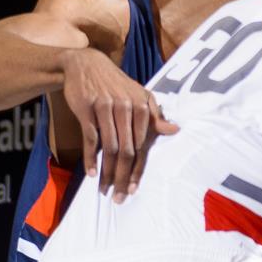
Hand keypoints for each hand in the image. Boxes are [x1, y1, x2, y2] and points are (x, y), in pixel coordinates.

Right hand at [64, 47, 177, 201]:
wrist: (85, 64)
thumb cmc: (116, 84)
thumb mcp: (139, 95)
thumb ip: (154, 116)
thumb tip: (175, 130)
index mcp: (141, 107)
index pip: (142, 146)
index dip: (138, 171)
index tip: (134, 190)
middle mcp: (125, 108)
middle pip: (126, 151)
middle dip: (123, 178)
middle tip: (119, 197)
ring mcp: (105, 109)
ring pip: (109, 148)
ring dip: (107, 172)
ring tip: (104, 189)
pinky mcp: (86, 110)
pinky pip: (90, 139)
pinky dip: (91, 158)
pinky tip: (91, 174)